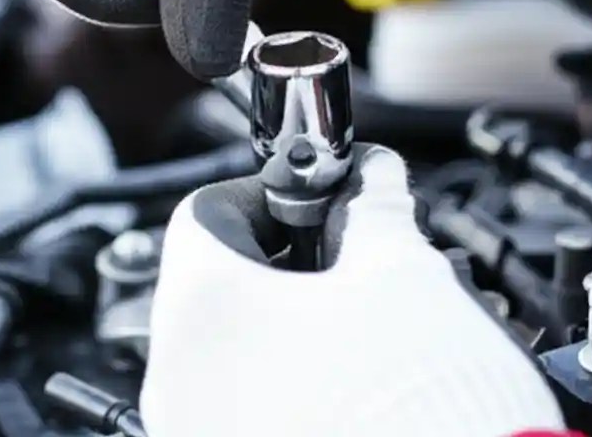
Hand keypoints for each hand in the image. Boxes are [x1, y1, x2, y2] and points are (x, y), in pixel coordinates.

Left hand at [141, 145, 565, 436]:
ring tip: (375, 340)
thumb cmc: (416, 409)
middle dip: (299, 266)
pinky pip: (249, 409)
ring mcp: (194, 431)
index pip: (209, 210)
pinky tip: (362, 395)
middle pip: (223, 285)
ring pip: (239, 353)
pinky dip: (299, 388)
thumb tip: (375, 179)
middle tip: (364, 268)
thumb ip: (378, 212)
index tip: (327, 203)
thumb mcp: (407, 278)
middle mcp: (176, 377)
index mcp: (201, 306)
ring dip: (302, 332)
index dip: (277, 192)